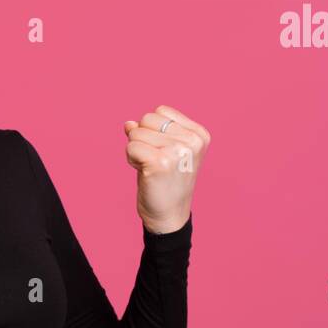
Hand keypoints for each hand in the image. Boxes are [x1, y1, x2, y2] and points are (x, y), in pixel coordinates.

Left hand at [123, 104, 209, 233]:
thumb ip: (149, 132)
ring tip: (150, 167)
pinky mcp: (160, 163)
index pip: (161, 111)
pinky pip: (130, 147)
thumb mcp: (164, 150)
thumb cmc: (166, 182)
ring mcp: (177, 152)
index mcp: (199, 135)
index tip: (163, 151)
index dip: (153, 130)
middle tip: (154, 161)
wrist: (169, 215)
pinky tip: (143, 172)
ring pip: (136, 132)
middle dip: (142, 138)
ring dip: (136, 150)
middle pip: (147, 119)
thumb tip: (128, 124)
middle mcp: (192, 141)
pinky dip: (131, 159)